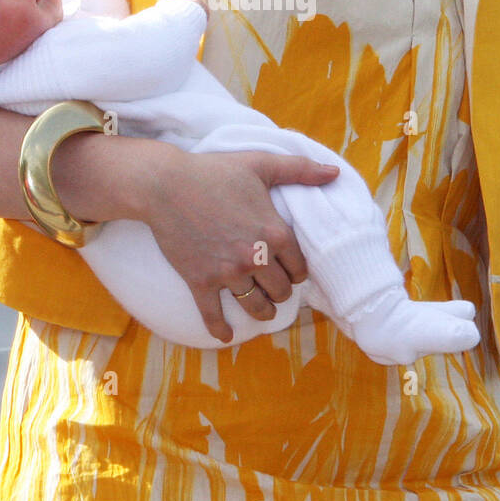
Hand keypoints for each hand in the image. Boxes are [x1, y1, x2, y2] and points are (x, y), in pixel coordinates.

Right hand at [137, 146, 339, 342]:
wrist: (165, 185)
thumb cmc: (214, 171)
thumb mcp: (261, 164)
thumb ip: (301, 169)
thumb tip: (334, 173)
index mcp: (274, 233)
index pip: (300, 268)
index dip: (298, 270)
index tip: (291, 270)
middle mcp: (255, 258)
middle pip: (281, 291)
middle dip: (281, 291)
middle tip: (276, 288)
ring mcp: (227, 273)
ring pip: (255, 307)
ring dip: (263, 311)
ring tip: (263, 310)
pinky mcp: (200, 281)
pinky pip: (212, 314)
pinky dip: (219, 329)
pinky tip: (225, 336)